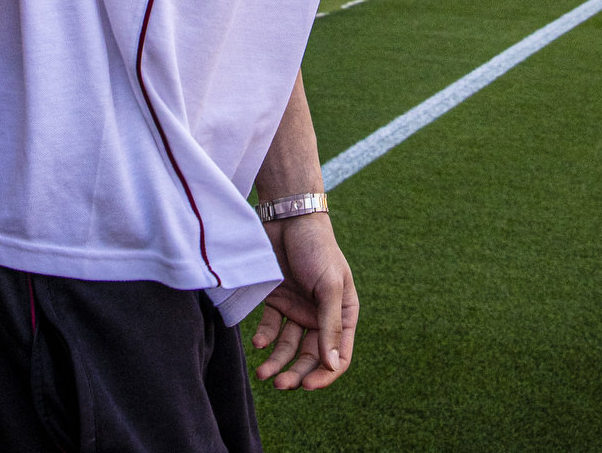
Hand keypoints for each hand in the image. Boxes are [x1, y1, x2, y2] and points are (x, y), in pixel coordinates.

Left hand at [251, 212, 357, 391]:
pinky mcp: (276, 301)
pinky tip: (258, 343)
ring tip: (263, 374)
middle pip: (311, 356)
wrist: (288, 216)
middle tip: (280, 384)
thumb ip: (330, 325)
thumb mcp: (329, 286)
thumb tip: (332, 365)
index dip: (325, 374)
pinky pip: (271, 328)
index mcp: (343, 313)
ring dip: (277, 362)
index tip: (307, 386)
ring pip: (289, 347)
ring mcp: (298, 309)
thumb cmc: (317, 248)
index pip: (338, 355)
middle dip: (297, 373)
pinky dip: (265, 338)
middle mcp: (321, 315)